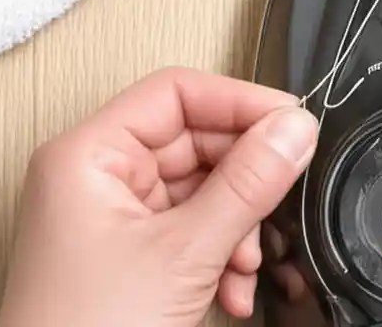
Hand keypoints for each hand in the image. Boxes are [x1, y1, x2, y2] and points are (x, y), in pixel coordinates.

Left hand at [0, 68, 317, 326]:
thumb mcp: (184, 252)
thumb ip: (246, 184)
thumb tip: (293, 129)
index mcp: (88, 155)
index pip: (176, 93)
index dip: (238, 102)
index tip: (291, 122)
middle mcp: (95, 178)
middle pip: (193, 142)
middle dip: (243, 179)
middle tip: (284, 191)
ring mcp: (111, 219)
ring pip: (199, 191)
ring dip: (237, 225)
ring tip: (247, 260)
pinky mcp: (128, 257)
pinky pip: (190, 230)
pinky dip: (221, 254)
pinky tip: (233, 287)